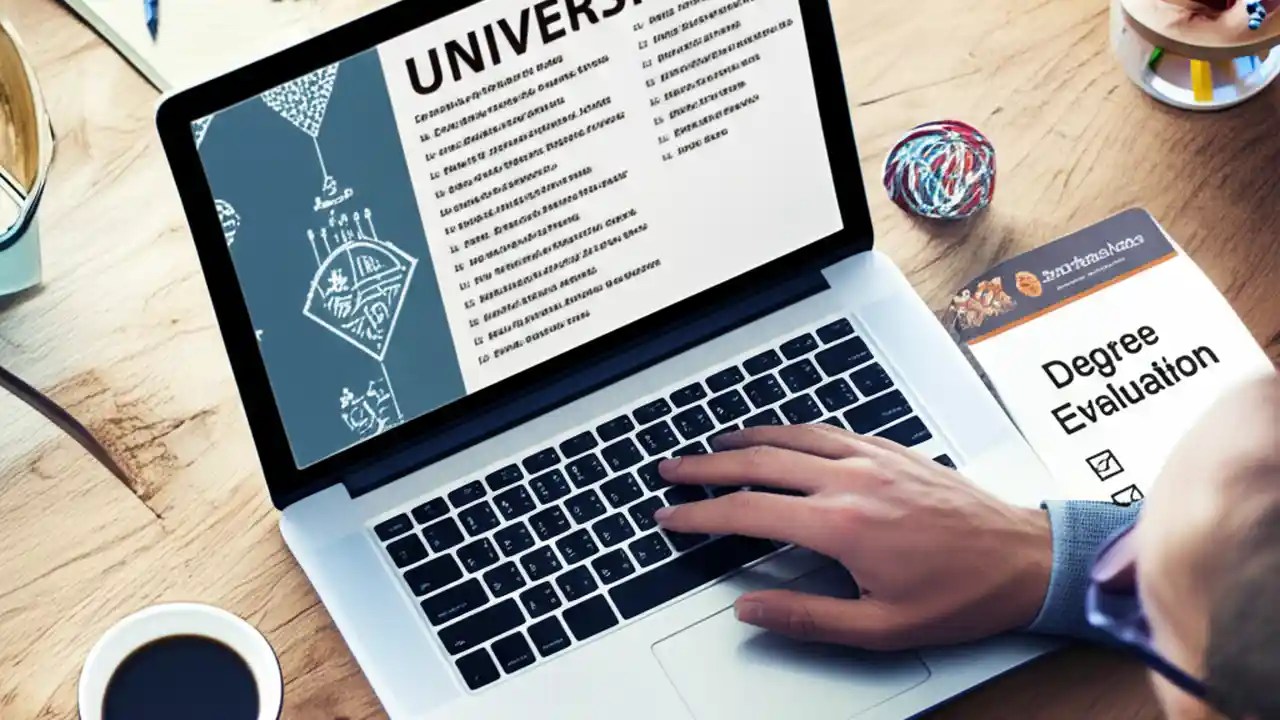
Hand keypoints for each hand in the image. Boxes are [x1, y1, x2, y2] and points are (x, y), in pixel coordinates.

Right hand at [653, 425, 1051, 650]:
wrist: (1025, 557)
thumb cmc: (961, 596)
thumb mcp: (881, 628)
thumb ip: (807, 618)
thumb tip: (750, 610)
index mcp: (842, 525)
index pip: (749, 512)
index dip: (700, 516)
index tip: (671, 518)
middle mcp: (852, 480)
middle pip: (758, 461)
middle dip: (706, 466)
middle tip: (672, 471)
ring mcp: (872, 458)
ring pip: (791, 436)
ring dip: (744, 438)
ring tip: (712, 445)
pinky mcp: (892, 450)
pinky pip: (828, 430)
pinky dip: (790, 430)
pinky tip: (778, 435)